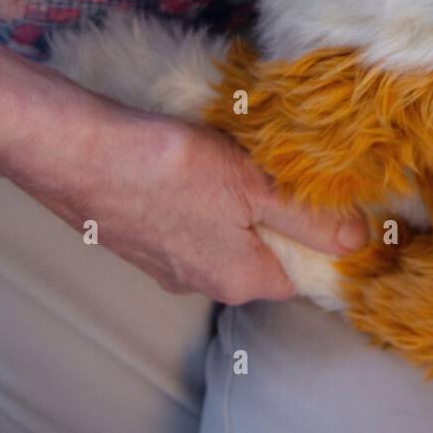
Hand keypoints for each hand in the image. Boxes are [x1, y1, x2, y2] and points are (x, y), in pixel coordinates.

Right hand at [35, 106, 368, 303]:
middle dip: (280, 216)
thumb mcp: (255, 188)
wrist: (75, 151)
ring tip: (247, 155)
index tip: (336, 203)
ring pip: (223, 234)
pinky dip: (202, 194)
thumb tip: (357, 242)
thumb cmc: (167, 169)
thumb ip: (308, 219)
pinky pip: (186, 220)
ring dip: (240, 201)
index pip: (302, 275)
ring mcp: (162, 261)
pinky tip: (199, 158)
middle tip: (293, 167)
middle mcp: (200, 281)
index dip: (324, 242)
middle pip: (263, 254)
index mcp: (238, 280)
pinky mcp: (135, 234)